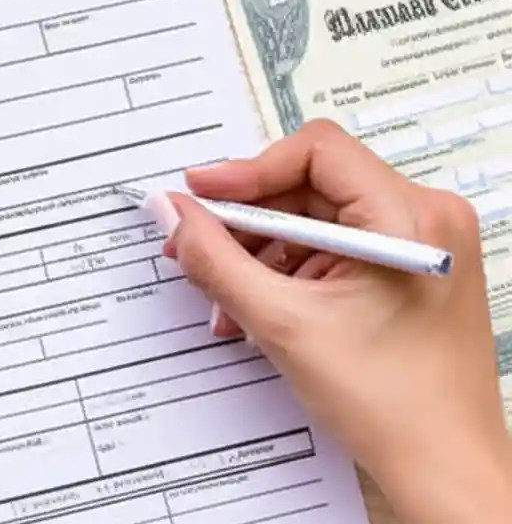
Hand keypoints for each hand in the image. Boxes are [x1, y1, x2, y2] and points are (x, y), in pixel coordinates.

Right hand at [163, 120, 511, 522]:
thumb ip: (215, 259)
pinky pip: (333, 247)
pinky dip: (289, 271)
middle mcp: (424, 220)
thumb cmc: (393, 404)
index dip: (247, 169)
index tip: (199, 192)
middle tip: (194, 243)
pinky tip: (256, 306)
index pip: (316, 152)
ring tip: (224, 297)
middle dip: (246, 220)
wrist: (443, 467)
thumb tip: (175, 213)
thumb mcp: (281, 322)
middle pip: (310, 185)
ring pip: (316, 219)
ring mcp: (419, 245)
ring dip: (261, 252)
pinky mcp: (407, 269)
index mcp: (410, 219)